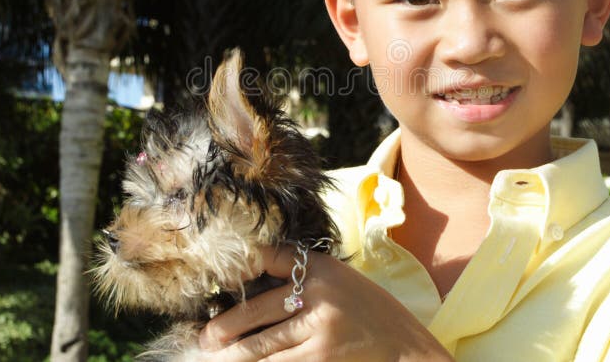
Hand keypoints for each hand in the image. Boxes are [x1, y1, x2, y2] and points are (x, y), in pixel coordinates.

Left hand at [198, 245, 452, 360]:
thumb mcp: (339, 280)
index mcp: (322, 268)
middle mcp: (318, 295)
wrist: (404, 347)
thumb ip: (303, 278)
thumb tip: (249, 287)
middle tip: (205, 337)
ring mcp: (319, 330)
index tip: (222, 280)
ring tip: (214, 356)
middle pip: (257, 308)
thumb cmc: (367, 310)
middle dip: (225, 326)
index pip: (272, 257)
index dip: (242, 266)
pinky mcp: (320, 359)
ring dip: (234, 354)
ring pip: (262, 345)